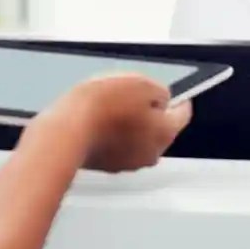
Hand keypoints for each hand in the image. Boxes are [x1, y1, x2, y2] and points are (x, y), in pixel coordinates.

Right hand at [32, 74, 191, 172]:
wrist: (66, 130)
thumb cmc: (103, 106)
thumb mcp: (142, 83)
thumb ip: (160, 91)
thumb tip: (161, 98)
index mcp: (165, 133)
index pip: (183, 114)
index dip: (179, 98)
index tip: (174, 91)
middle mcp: (150, 154)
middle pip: (158, 128)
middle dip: (149, 112)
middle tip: (132, 95)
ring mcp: (127, 163)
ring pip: (135, 138)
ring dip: (128, 123)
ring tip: (109, 105)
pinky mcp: (104, 165)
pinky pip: (114, 145)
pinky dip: (110, 133)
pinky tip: (97, 119)